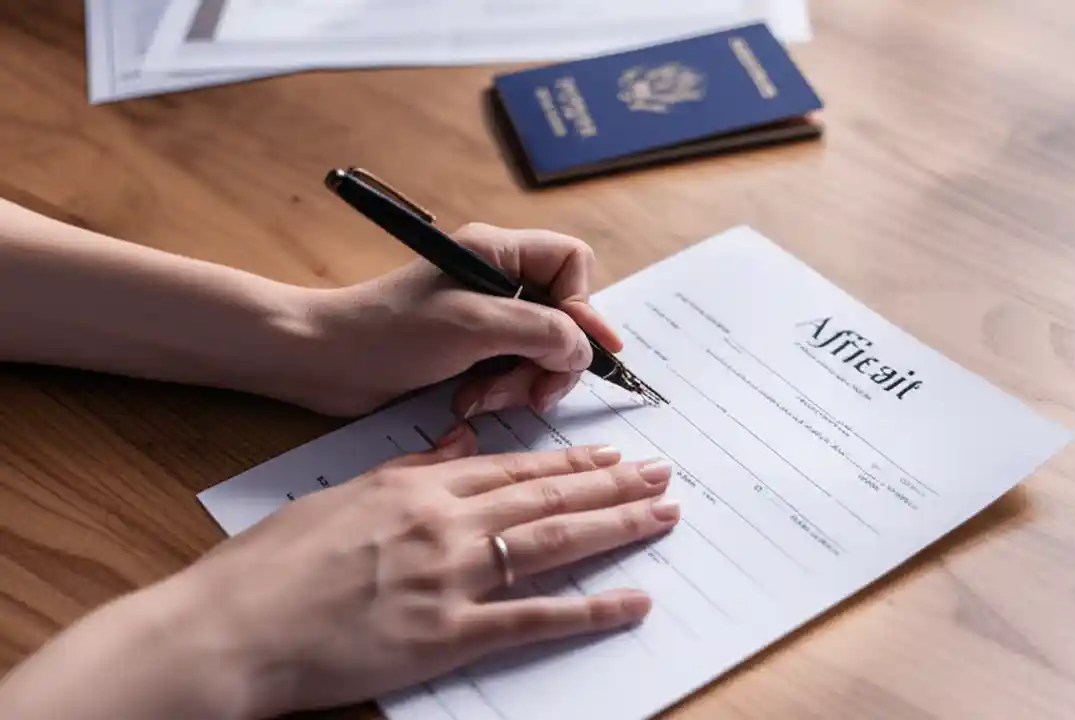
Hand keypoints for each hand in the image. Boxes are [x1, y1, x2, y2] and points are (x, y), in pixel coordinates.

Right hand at [179, 425, 677, 716]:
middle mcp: (445, 522)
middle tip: (663, 473)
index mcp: (416, 485)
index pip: (515, 466)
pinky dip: (591, 610)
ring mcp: (451, 578)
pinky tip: (632, 601)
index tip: (611, 453)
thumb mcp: (341, 496)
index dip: (571, 460)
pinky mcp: (449, 634)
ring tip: (663, 513)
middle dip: (613, 483)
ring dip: (617, 525)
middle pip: (549, 495)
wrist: (231, 627)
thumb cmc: (271, 564)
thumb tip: (457, 445)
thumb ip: (410, 470)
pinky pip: (536, 619)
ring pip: (555, 542)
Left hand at [297, 223, 622, 416]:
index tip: (577, 351)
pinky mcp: (470, 349)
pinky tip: (467, 402)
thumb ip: (542, 332)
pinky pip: (511, 371)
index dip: (585, 307)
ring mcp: (484, 315)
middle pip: (563, 316)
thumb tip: (584, 349)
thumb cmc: (389, 333)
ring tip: (481, 398)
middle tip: (532, 393)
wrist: (324, 362)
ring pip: (540, 350)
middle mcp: (497, 279)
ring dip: (519, 383)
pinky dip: (497, 391)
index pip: (572, 263)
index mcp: (498, 252)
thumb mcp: (475, 327)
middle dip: (549, 360)